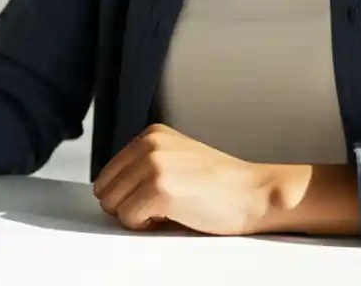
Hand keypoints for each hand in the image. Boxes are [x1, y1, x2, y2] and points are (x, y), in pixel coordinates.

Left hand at [93, 124, 277, 233]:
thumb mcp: (177, 159)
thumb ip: (144, 165)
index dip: (127, 194)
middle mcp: (149, 145)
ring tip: (168, 209)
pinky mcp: (159, 189)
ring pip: (112, 205)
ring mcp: (153, 166)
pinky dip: (146, 225)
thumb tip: (108, 191)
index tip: (153, 198)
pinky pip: (128, 219)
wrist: (255, 193)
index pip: (108, 174)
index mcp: (151, 135)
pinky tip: (172, 216)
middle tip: (160, 207)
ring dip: (136, 216)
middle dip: (127, 205)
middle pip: (105, 189)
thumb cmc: (220, 185)